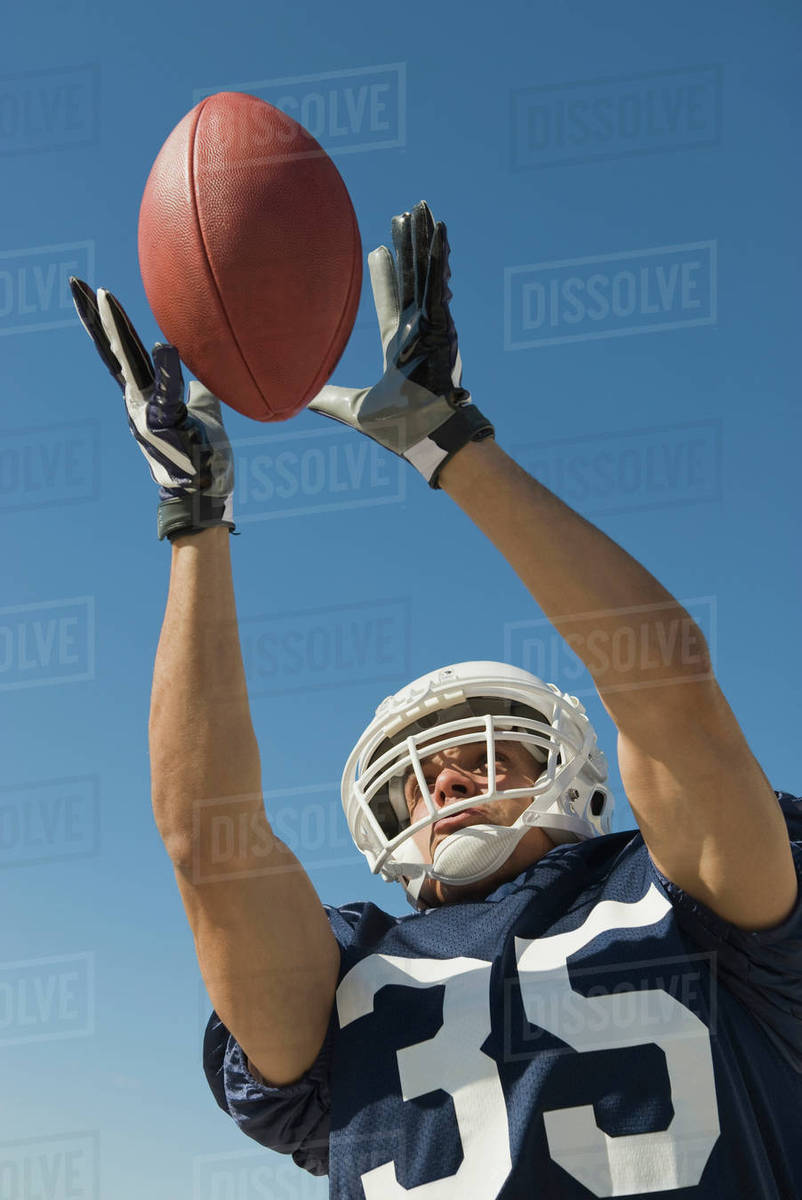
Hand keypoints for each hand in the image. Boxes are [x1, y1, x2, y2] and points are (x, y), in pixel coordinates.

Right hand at [70, 279, 234, 541]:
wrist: (204, 492)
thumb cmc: (204, 456)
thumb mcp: (203, 412)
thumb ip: (200, 388)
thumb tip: (211, 368)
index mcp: (146, 396)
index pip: (124, 352)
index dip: (109, 324)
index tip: (95, 294)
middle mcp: (139, 401)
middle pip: (115, 351)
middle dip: (97, 316)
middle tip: (77, 283)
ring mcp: (148, 412)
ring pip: (131, 364)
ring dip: (119, 330)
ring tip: (106, 297)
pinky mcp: (164, 425)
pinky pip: (167, 392)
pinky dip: (167, 369)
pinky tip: (163, 345)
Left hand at [308, 200, 492, 487]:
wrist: (424, 435)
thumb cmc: (399, 428)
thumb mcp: (353, 408)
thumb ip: (327, 400)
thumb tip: (296, 400)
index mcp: (400, 345)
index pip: (391, 301)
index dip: (386, 276)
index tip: (379, 251)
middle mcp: (417, 329)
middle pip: (410, 278)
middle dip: (407, 247)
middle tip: (402, 216)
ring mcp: (432, 324)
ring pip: (425, 272)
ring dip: (423, 240)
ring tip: (421, 209)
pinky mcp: (442, 324)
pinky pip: (438, 283)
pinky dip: (439, 257)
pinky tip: (438, 230)